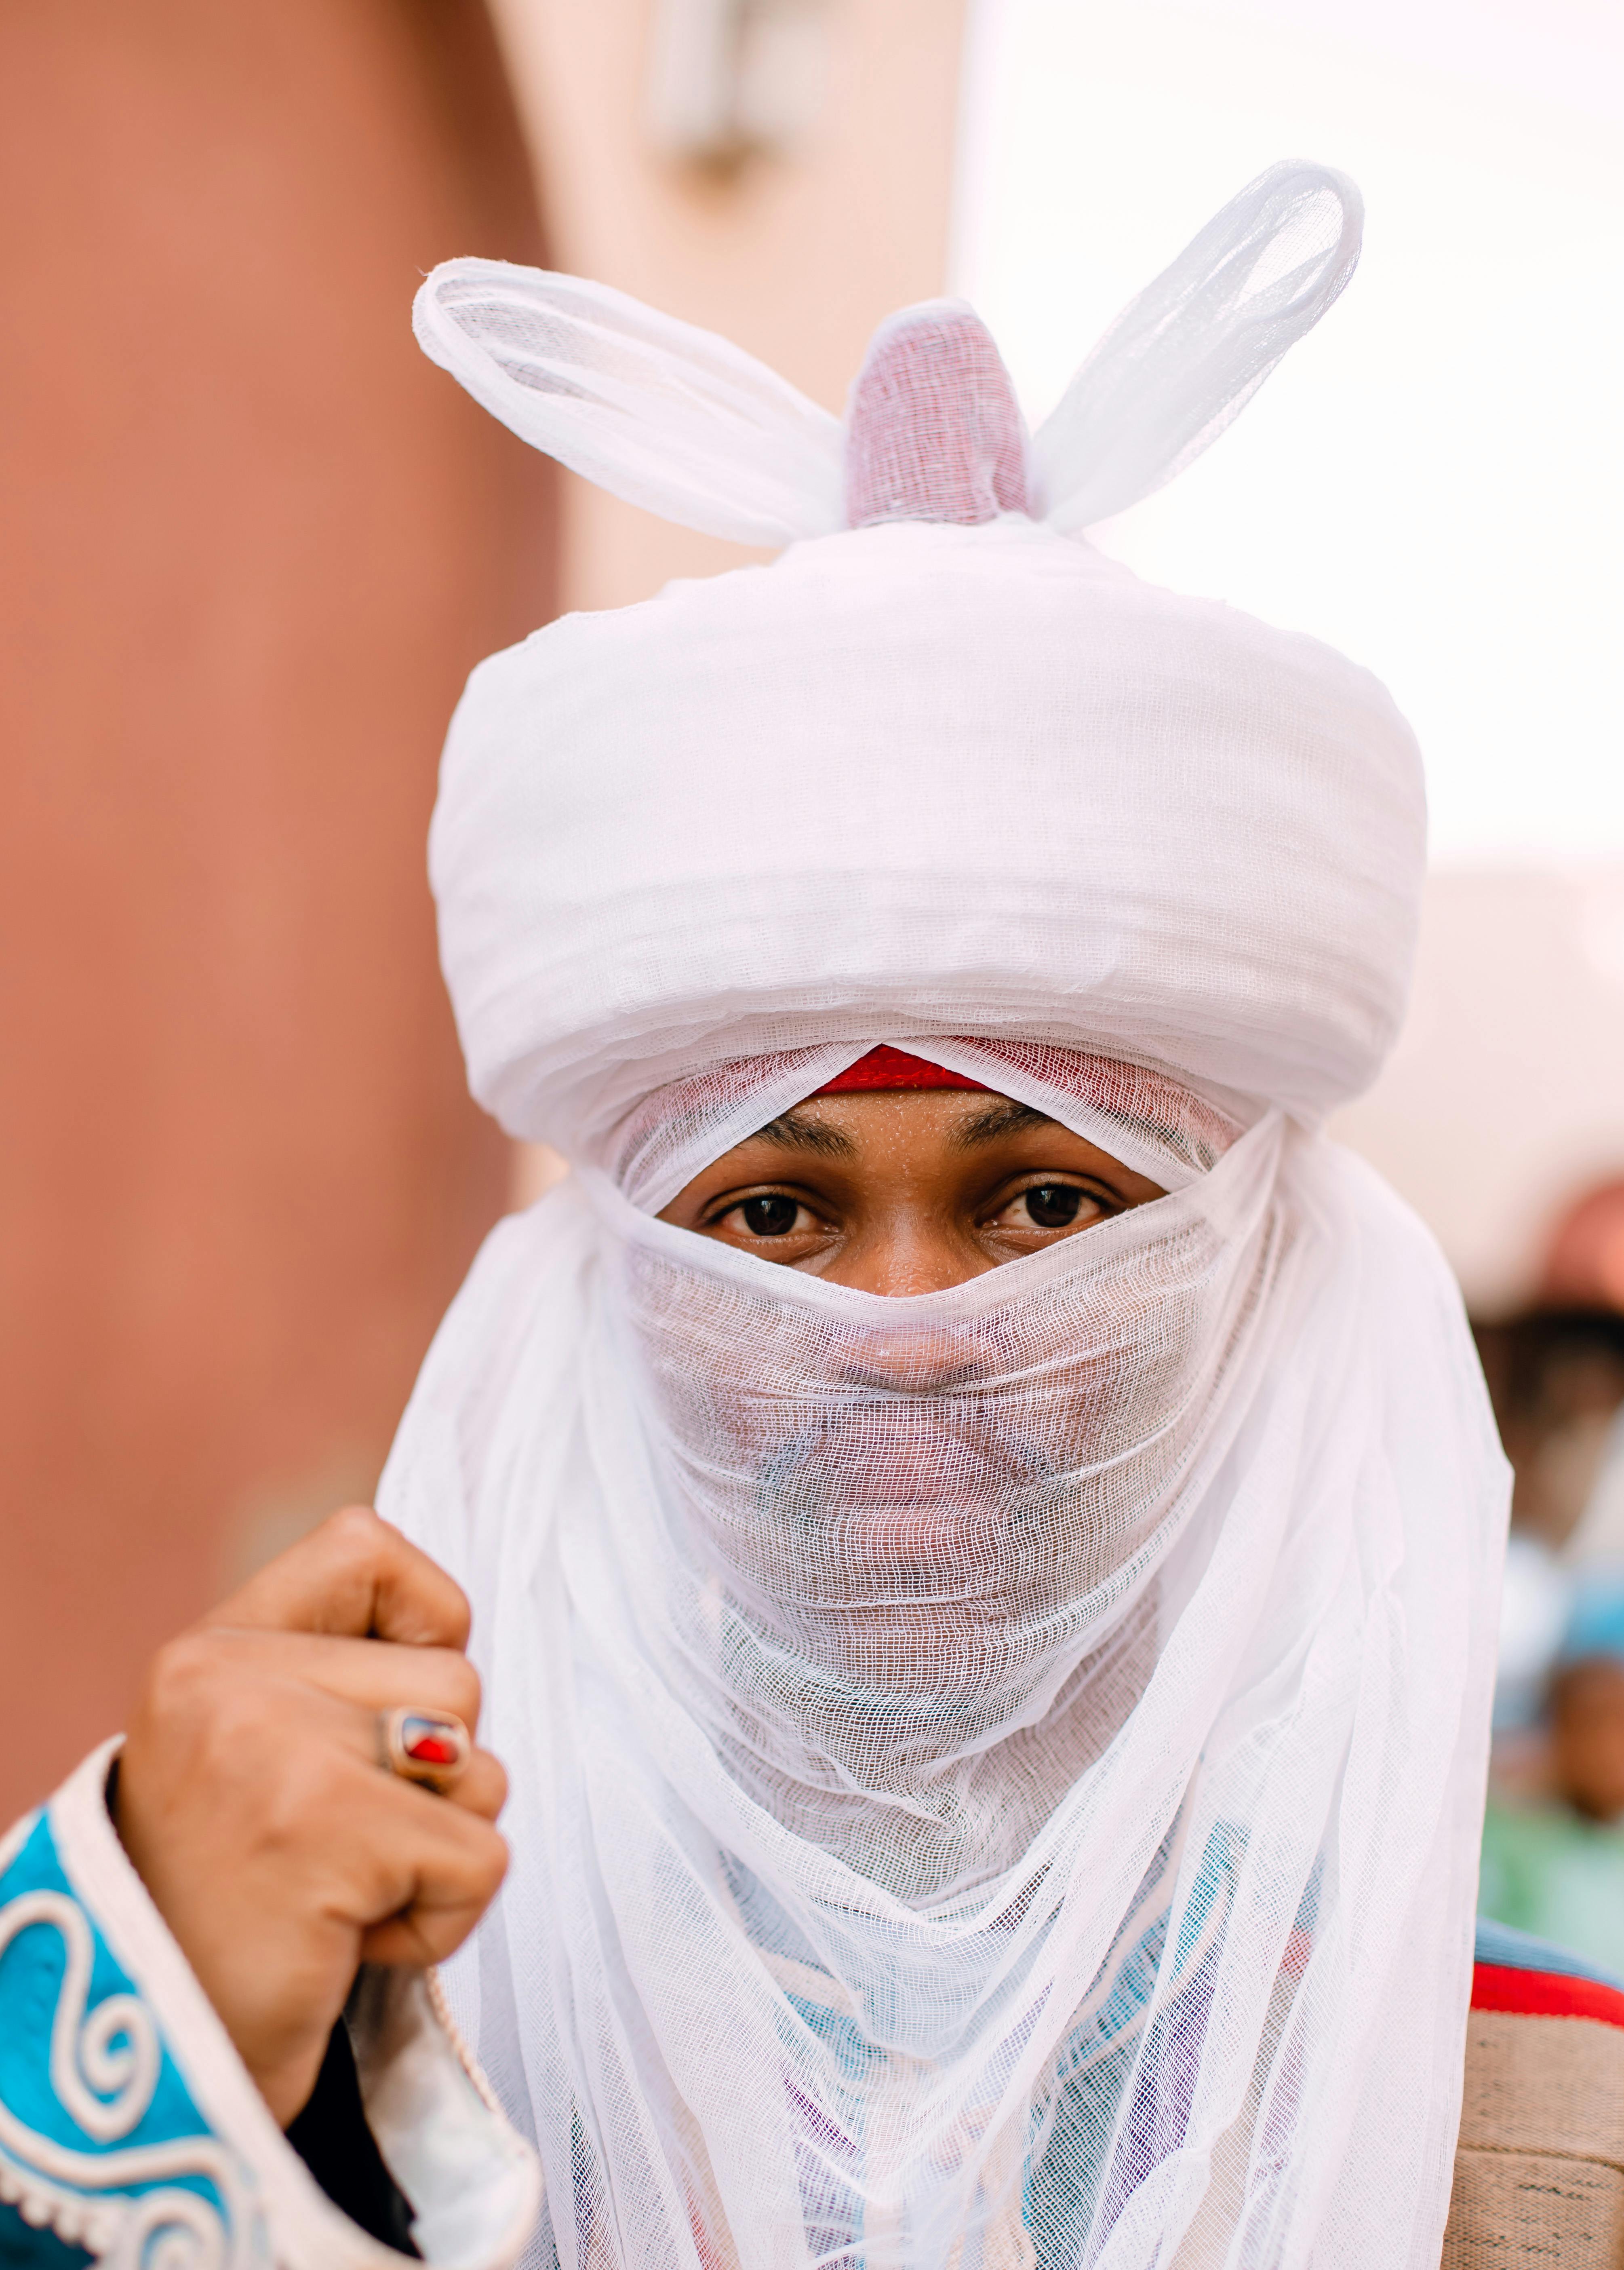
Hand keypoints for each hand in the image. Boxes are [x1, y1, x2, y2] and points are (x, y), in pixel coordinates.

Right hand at [114, 1507, 508, 2125]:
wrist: (160, 2061)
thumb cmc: (231, 1904)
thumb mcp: (253, 1750)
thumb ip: (337, 1680)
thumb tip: (457, 1638)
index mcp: (209, 1649)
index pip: (363, 1545)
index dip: (422, 1618)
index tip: (388, 1711)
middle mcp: (231, 1681)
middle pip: (456, 1679)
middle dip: (438, 1779)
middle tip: (342, 1848)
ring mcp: (278, 1753)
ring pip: (483, 1769)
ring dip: (442, 1851)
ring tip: (345, 1896)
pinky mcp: (330, 1836)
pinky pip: (482, 1859)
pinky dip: (442, 1921)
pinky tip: (352, 1945)